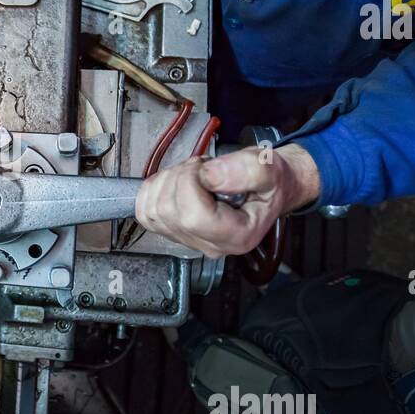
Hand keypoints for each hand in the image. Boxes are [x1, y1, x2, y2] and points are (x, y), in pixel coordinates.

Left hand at [134, 143, 320, 255]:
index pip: (192, 215)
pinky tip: (179, 182)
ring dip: (168, 181)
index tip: (208, 168)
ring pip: (152, 210)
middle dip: (179, 177)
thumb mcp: (270, 169)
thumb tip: (210, 175)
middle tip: (203, 169)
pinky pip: (145, 211)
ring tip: (195, 175)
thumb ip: (247, 170)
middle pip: (167, 211)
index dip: (191, 181)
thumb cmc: (270, 183)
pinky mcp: (173, 231)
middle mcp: (209, 245)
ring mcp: (189, 240)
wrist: (268, 190)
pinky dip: (154, 189)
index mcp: (235, 236)